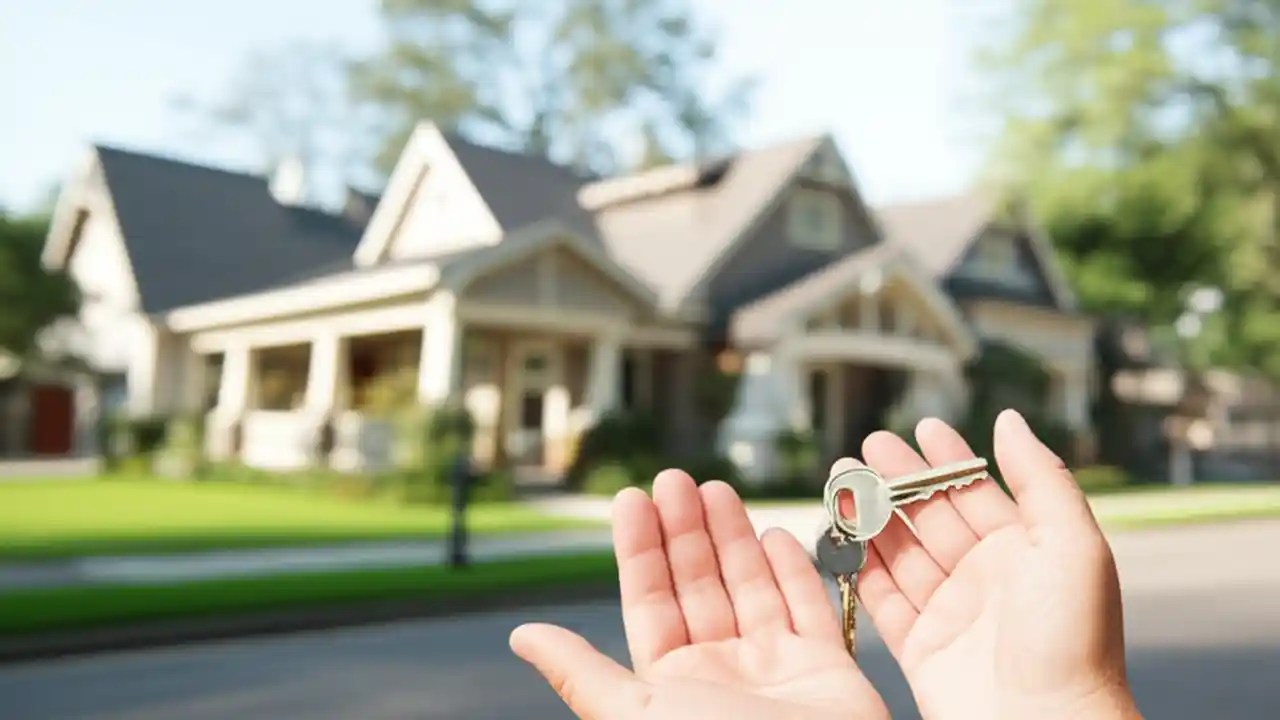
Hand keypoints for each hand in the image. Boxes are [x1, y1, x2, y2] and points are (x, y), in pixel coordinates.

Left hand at [510, 470, 888, 718]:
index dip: (639, 550)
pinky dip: (792, 570)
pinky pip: (806, 608)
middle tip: (675, 478)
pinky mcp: (825, 668)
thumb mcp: (637, 713)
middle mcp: (720, 674)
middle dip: (686, 531)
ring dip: (733, 538)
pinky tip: (776, 533)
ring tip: (717, 488)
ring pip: (748, 588)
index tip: (632, 498)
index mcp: (670, 686)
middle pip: (697, 586)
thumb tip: (521, 636)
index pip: (649, 602)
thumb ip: (582, 671)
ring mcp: (774, 669)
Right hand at [850, 410, 1139, 718]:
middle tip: (866, 446)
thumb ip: (1039, 476)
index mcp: (1025, 552)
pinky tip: (841, 537)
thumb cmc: (1073, 638)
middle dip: (898, 480)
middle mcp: (986, 579)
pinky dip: (860, 567)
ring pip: (901, 553)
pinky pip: (882, 598)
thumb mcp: (1072, 542)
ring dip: (871, 515)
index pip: (978, 493)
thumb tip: (1007, 421)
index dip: (950, 459)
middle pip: (931, 517)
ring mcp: (951, 613)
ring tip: (841, 479)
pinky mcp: (920, 647)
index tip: (923, 427)